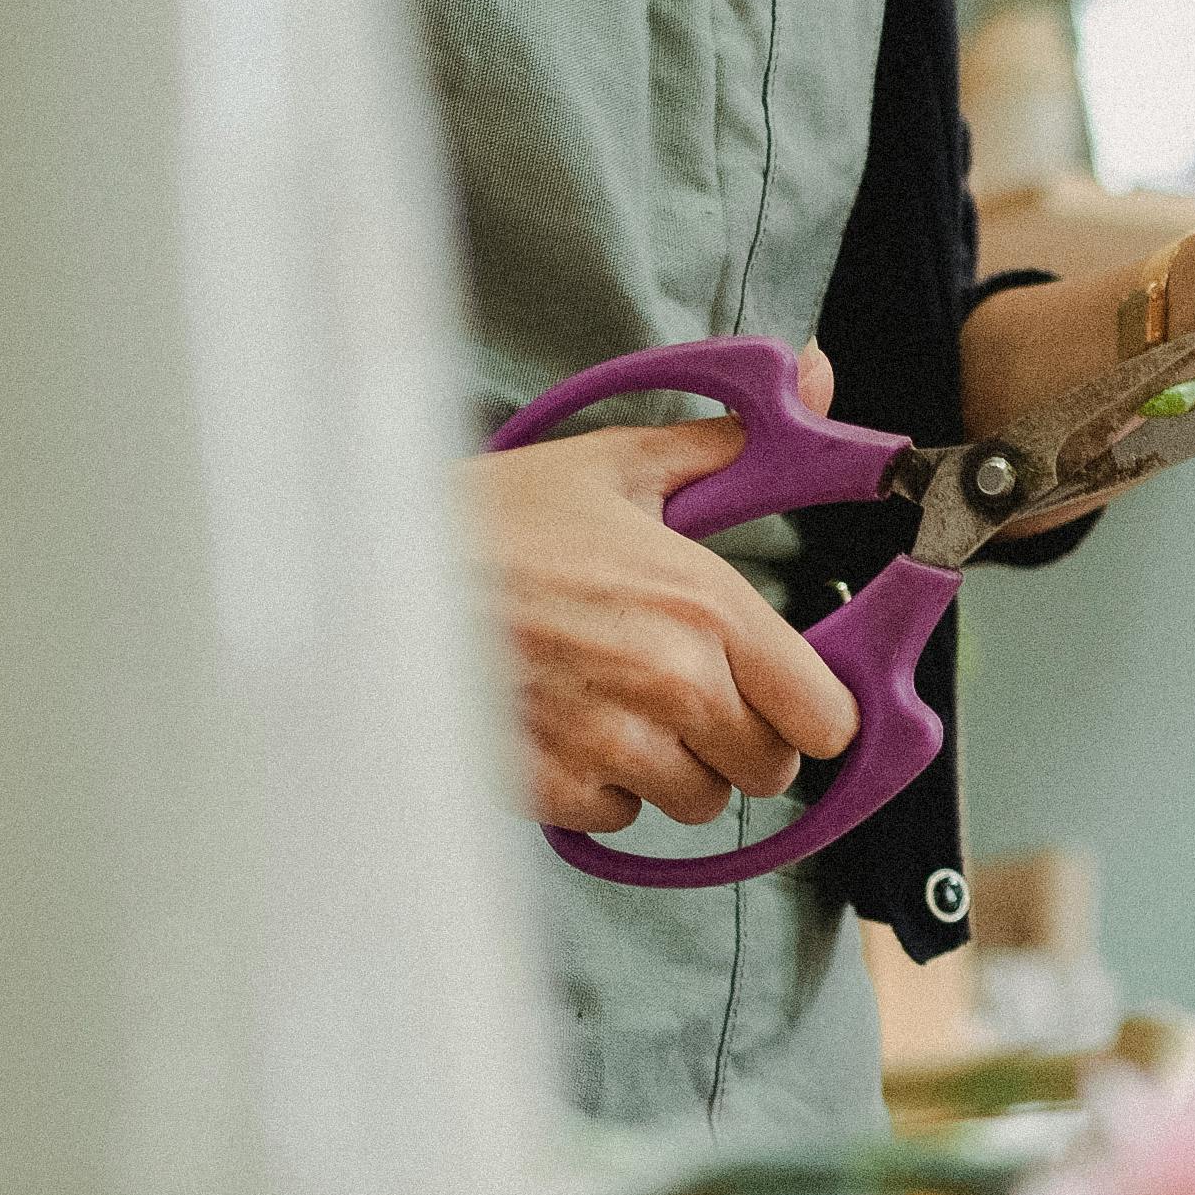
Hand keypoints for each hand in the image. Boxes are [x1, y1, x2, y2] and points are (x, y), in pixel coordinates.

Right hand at [461, 343, 862, 832]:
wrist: (371, 575)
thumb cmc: (493, 519)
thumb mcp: (614, 465)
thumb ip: (727, 443)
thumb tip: (813, 376)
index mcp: (705, 607)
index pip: (824, 716)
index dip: (813, 710)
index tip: (792, 697)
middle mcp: (672, 686)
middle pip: (770, 770)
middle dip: (744, 739)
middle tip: (699, 698)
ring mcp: (610, 746)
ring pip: (699, 801)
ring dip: (678, 769)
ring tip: (625, 708)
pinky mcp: (551, 789)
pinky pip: (620, 819)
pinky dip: (604, 790)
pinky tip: (571, 730)